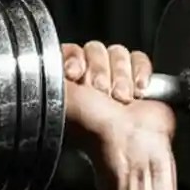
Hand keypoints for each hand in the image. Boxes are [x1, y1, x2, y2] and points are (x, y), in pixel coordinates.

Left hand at [61, 42, 175, 160]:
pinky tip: (137, 93)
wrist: (130, 141)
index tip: (75, 73)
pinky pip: (139, 58)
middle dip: (99, 71)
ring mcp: (114, 79)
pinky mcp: (138, 79)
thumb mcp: (61, 100)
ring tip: (120, 98)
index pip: (68, 50)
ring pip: (117, 52)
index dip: (74, 59)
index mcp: (67, 85)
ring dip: (120, 76)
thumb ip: (50, 77)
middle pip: (94, 48)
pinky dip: (140, 73)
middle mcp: (89, 81)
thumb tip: (49, 61)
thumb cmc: (95, 128)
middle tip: (101, 93)